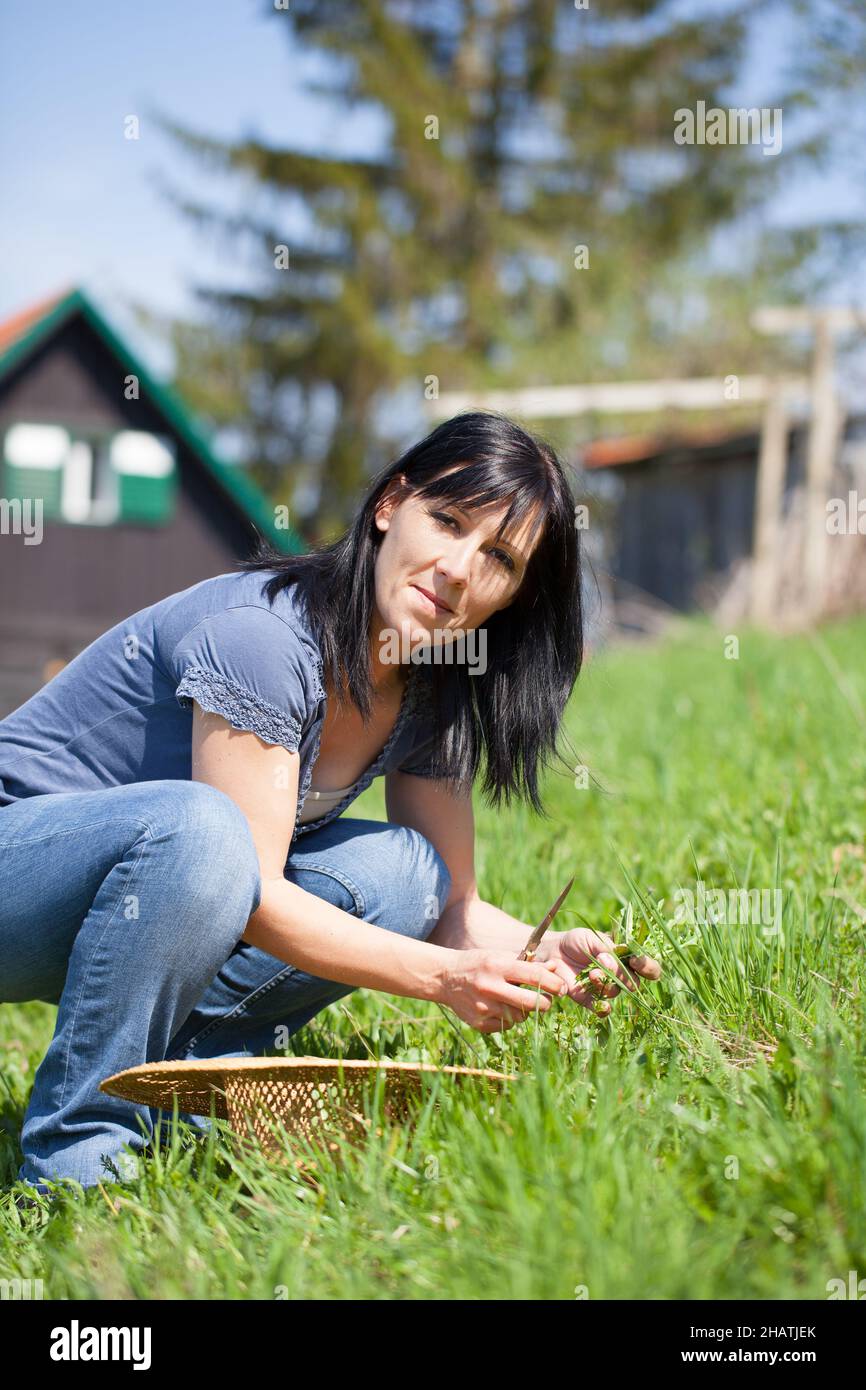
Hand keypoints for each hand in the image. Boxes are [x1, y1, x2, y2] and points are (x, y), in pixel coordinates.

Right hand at [437, 948, 569, 1033]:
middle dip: (544, 1003)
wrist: (445, 977)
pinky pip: (506, 1026)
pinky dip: (508, 1019)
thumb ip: (528, 965)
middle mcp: (490, 987)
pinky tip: (500, 1007)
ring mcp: (483, 1007)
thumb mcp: (501, 957)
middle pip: (532, 1003)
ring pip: (520, 1017)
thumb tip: (555, 969)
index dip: (554, 984)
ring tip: (514, 1000)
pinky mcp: (479, 1023)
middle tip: (545, 999)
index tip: (562, 988)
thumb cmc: (480, 964)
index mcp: (498, 966)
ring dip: (524, 1011)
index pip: (535, 977)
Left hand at [538, 927, 661, 1017]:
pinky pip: (601, 1010)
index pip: (649, 968)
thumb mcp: (592, 937)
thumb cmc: (577, 941)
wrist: (553, 951)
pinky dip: (603, 1009)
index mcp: (626, 959)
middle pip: (633, 983)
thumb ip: (607, 948)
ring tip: (591, 973)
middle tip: (603, 961)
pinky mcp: (590, 999)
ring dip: (606, 984)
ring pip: (615, 992)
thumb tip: (616, 960)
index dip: (648, 967)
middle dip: (621, 974)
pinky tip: (601, 1005)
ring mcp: (605, 988)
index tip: (635, 960)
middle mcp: (620, 976)